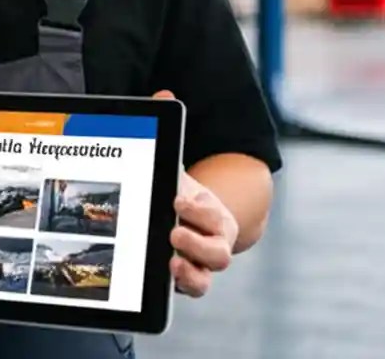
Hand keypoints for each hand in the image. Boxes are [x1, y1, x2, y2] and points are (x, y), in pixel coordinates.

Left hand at [152, 91, 239, 297]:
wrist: (181, 216)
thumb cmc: (177, 187)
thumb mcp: (171, 163)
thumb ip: (169, 130)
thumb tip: (164, 94)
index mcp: (212, 212)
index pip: (215, 216)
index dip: (201, 210)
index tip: (177, 199)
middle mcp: (211, 240)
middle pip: (219, 253)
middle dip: (198, 243)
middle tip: (173, 231)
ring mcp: (197, 262)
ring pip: (207, 276)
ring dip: (192, 272)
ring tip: (169, 260)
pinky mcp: (182, 277)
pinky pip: (193, 289)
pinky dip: (186, 285)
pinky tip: (167, 275)